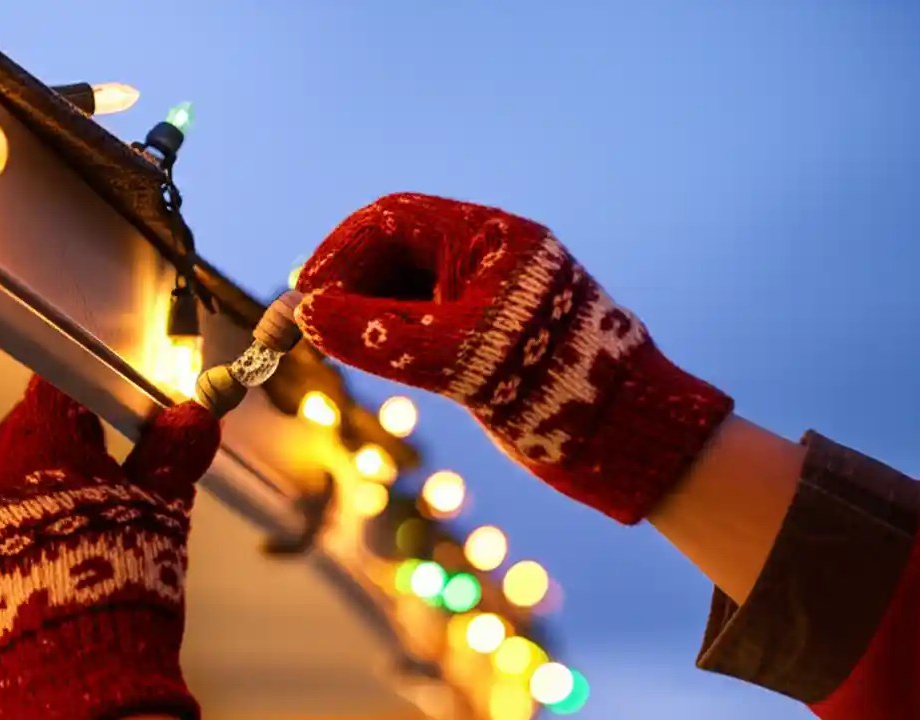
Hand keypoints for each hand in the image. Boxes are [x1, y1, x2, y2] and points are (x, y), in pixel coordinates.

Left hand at [0, 377, 217, 718]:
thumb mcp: (158, 509)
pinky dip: (7, 524)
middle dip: (64, 447)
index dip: (89, 396)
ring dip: (33, 486)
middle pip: (27, 430)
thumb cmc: (118, 594)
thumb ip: (172, 452)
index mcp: (37, 445)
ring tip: (73, 529)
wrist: (76, 680)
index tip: (108, 406)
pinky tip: (44, 554)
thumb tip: (195, 415)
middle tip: (102, 476)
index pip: (56, 389)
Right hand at [295, 192, 732, 523]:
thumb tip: (310, 315)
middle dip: (338, 284)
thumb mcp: (461, 359)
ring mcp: (483, 301)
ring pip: (400, 291)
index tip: (302, 293)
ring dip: (355, 313)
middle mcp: (483, 260)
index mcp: (488, 238)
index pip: (391, 222)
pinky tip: (356, 355)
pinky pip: (416, 325)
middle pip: (389, 253)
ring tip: (315, 342)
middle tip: (293, 326)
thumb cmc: (557, 387)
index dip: (337, 252)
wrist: (625, 440)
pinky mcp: (482, 342)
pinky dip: (380, 338)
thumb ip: (382, 336)